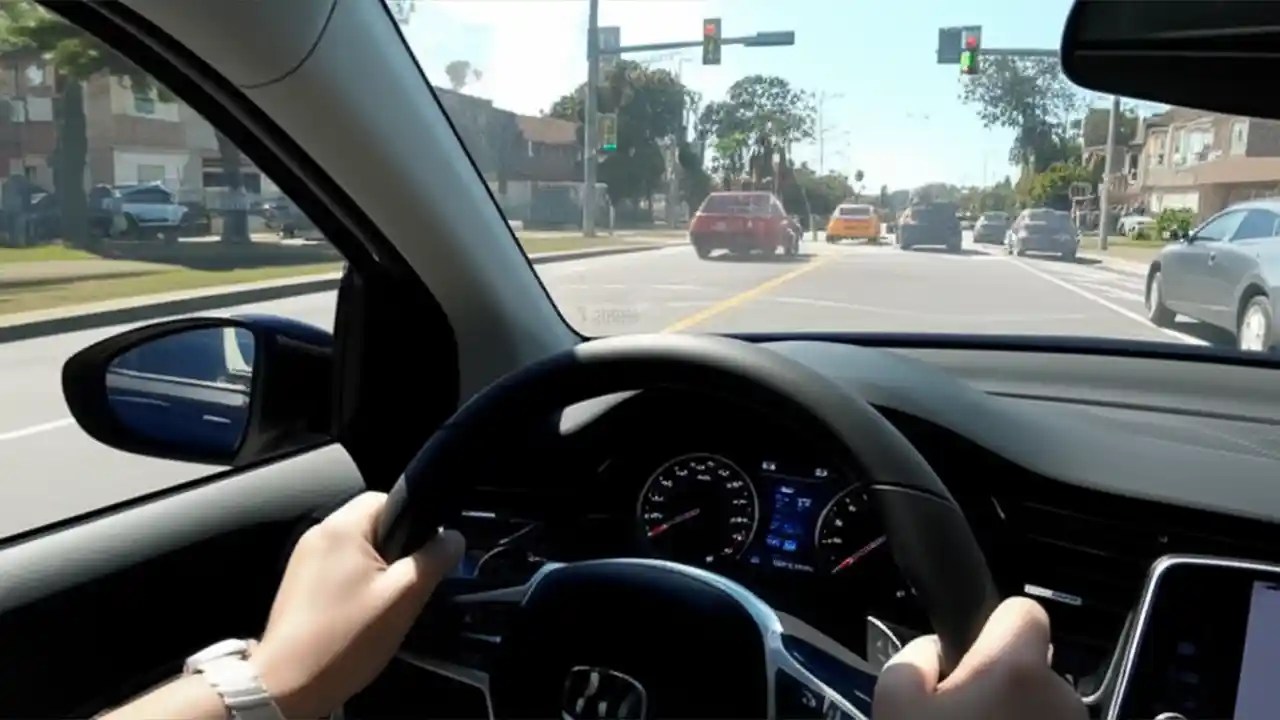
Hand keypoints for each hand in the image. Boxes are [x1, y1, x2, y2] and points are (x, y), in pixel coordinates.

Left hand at [249, 492, 464, 717]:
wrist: (287, 686)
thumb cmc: (344, 639)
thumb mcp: (403, 598)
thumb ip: (433, 560)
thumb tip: (453, 538)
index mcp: (342, 526)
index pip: (389, 499)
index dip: (415, 525)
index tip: (422, 558)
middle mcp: (318, 534)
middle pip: (373, 526)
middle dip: (396, 553)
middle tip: (403, 589)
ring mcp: (304, 559)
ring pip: (358, 551)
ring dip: (376, 572)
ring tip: (381, 607)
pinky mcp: (298, 583)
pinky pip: (339, 570)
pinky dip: (355, 586)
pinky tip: (359, 616)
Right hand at [872, 596, 1085, 719]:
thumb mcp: (893, 705)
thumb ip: (913, 657)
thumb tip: (934, 651)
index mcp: (1016, 670)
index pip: (1024, 610)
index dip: (993, 625)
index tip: (970, 655)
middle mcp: (1061, 696)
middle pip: (1031, 662)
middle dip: (1001, 679)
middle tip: (962, 712)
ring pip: (1041, 702)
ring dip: (1016, 712)